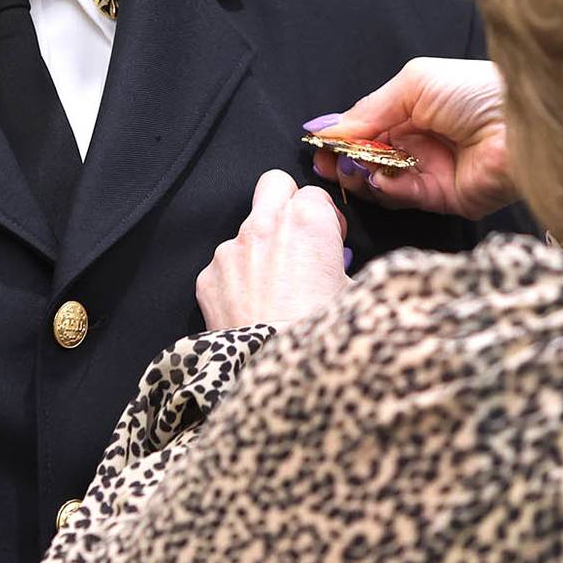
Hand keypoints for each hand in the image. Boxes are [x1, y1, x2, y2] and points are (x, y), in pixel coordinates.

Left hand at [196, 170, 349, 328]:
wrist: (279, 378)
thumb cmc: (324, 336)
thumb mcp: (354, 294)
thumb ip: (344, 264)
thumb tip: (340, 260)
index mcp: (307, 220)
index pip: (316, 194)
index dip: (327, 220)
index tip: (331, 244)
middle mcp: (264, 224)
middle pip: (275, 184)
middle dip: (287, 203)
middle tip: (299, 238)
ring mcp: (230, 249)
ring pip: (247, 229)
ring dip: (261, 248)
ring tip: (277, 290)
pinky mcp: (208, 276)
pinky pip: (225, 265)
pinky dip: (238, 280)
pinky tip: (254, 308)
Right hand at [304, 57, 514, 218]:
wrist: (523, 123)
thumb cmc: (476, 91)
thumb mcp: (415, 84)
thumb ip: (370, 109)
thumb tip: (330, 127)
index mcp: (414, 110)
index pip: (367, 127)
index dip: (342, 136)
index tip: (318, 143)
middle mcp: (420, 141)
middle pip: (369, 157)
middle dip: (345, 159)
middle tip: (327, 161)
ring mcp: (431, 171)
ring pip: (382, 181)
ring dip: (362, 175)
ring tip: (353, 166)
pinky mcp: (443, 197)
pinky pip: (405, 197)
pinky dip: (387, 189)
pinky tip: (380, 177)